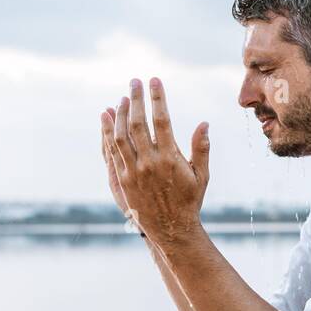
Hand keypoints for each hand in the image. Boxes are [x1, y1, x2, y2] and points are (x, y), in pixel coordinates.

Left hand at [101, 78, 209, 242]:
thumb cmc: (189, 201)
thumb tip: (204, 123)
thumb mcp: (201, 176)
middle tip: (134, 81)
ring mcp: (133, 171)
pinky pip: (112, 150)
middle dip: (135, 99)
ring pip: (121, 135)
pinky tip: (106, 117)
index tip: (154, 80)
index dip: (157, 98)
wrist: (171, 230)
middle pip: (138, 123)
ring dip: (119, 113)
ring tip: (122, 98)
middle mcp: (149, 163)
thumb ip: (201, 148)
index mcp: (170, 159)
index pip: (162, 120)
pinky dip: (107, 131)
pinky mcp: (122, 179)